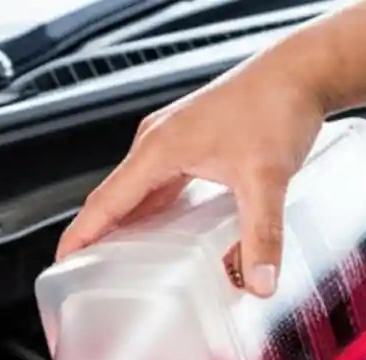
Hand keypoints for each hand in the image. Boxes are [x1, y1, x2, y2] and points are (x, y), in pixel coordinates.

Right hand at [56, 54, 327, 296]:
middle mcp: (157, 141)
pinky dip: (152, 209)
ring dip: (127, 223)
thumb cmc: (276, 105)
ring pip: (137, 191)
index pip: (104, 202)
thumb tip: (259, 281)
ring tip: (122, 263)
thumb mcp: (267, 178)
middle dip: (99, 237)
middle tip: (91, 277)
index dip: (81, 236)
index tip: (63, 264)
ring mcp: (172, 139)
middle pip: (114, 198)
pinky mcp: (191, 141)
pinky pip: (158, 182)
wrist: (302, 71)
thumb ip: (262, 235)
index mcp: (157, 149)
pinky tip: (166, 232)